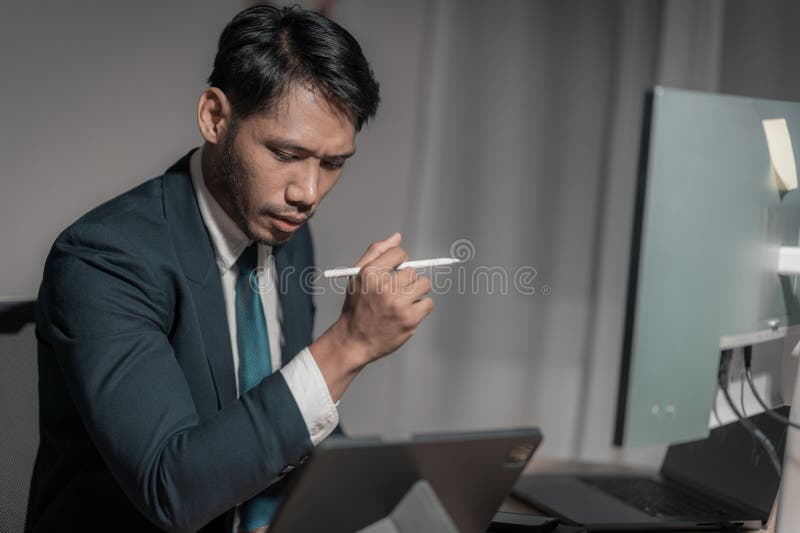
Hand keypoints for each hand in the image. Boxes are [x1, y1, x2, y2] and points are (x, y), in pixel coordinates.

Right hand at [309, 233, 433, 400]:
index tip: (394, 272)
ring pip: (424, 285)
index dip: (399, 262)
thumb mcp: (357, 275)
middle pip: (413, 271)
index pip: (399, 254)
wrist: (353, 340)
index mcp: (370, 273)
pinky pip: (428, 303)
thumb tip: (397, 237)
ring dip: (416, 293)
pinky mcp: (409, 319)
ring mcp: (398, 304)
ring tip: (401, 303)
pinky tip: (406, 314)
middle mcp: (384, 287)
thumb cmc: (357, 305)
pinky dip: (420, 308)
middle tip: (394, 293)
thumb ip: (376, 253)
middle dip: (406, 280)